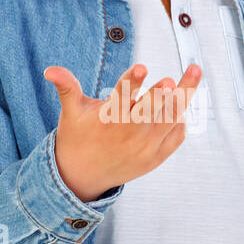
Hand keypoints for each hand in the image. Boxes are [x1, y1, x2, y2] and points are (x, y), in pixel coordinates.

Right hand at [44, 61, 202, 203]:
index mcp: (107, 120)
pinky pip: (174, 137)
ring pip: (168, 120)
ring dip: (181, 98)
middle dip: (160, 95)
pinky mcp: (155, 158)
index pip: (120, 97)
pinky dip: (180, 121)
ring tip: (193, 73)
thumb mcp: (71, 112)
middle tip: (169, 80)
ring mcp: (144, 148)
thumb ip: (67, 87)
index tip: (141, 67)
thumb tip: (50, 70)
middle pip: (149, 111)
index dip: (131, 82)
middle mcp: (127, 134)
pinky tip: (183, 104)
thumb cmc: (78, 138)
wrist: (83, 176)